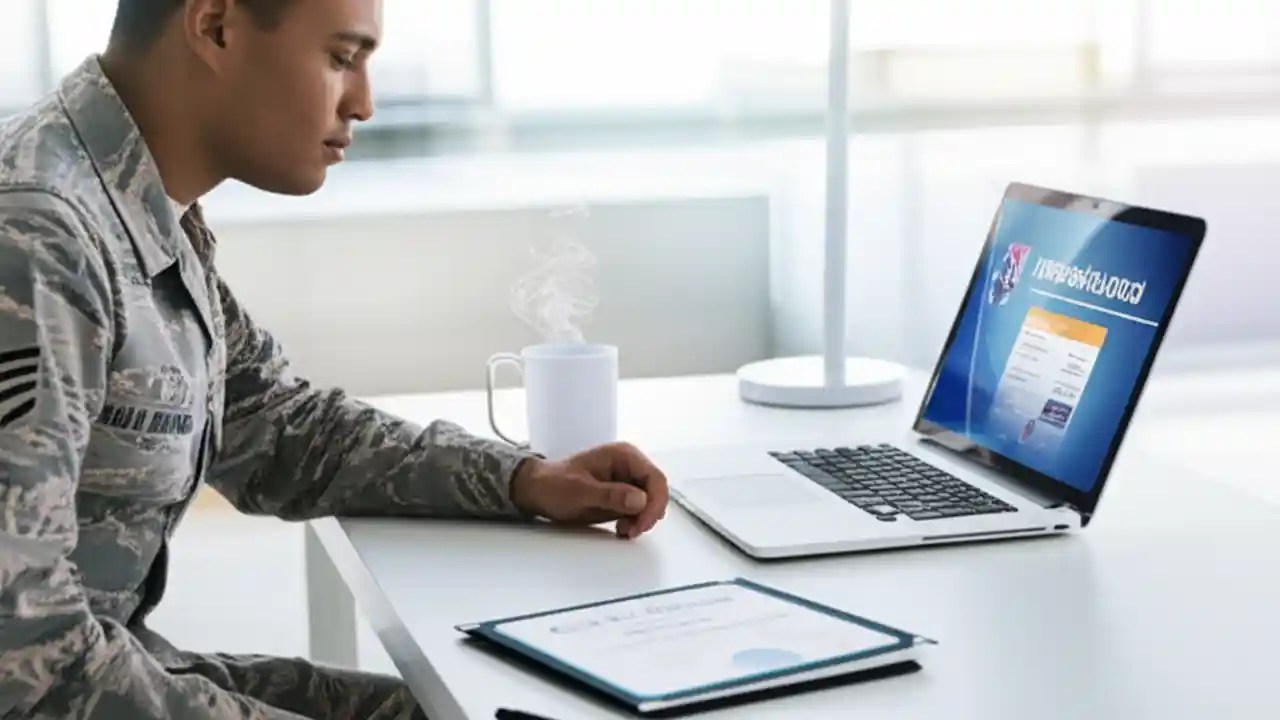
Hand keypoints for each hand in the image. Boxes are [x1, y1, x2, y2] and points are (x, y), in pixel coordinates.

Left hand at [510, 442, 668, 538]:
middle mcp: (629, 466)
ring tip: (622, 530)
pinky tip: (621, 529)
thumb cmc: (554, 485)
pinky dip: (635, 522)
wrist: (537, 491)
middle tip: (631, 531)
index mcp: (623, 456)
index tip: (642, 524)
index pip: (655, 478)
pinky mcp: (622, 497)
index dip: (654, 503)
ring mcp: (626, 481)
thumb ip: (611, 495)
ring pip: (650, 503)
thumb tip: (640, 499)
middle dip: (648, 514)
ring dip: (642, 520)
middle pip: (656, 492)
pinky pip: (639, 510)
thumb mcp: (580, 491)